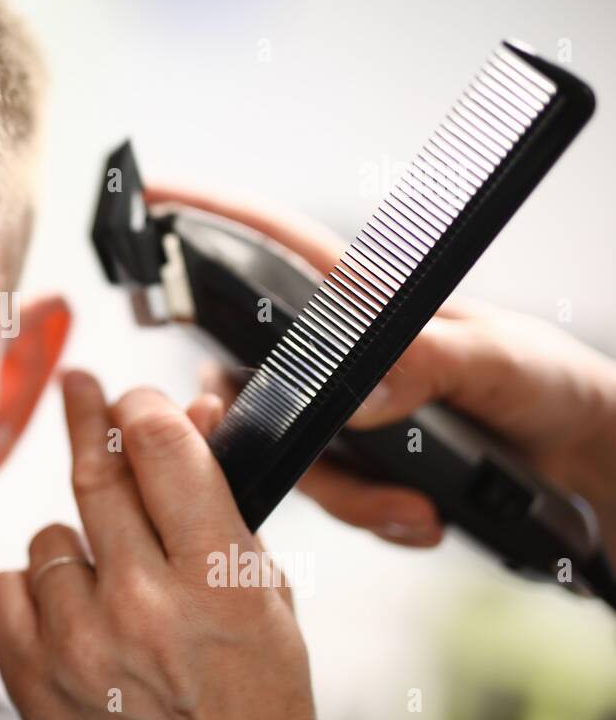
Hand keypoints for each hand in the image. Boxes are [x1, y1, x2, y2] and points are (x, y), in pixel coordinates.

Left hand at [0, 370, 319, 719]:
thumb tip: (194, 412)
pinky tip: (68, 613)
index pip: (160, 447)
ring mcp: (77, 644)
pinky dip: (31, 590)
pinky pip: (2, 585)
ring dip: (77, 543)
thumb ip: (226, 499)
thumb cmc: (253, 695)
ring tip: (113, 586)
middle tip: (82, 391)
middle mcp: (142, 607)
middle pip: (93, 472)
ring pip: (47, 534)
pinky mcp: (31, 677)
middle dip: (89, 418)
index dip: (141, 403)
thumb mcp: (266, 592)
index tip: (130, 397)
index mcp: (216, 581)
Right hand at [145, 184, 615, 561]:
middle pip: (246, 375)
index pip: (273, 241)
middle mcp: (333, 353)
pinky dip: (370, 516)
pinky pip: (325, 496)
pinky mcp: (354, 465)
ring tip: (415, 510)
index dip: (207, 213)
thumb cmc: (546, 381)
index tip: (148, 201)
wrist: (579, 463)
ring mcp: (337, 413)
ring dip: (346, 493)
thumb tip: (358, 394)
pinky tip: (420, 518)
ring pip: (281, 450)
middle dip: (253, 426)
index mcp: (362, 298)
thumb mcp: (502, 359)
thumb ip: (432, 363)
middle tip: (292, 455)